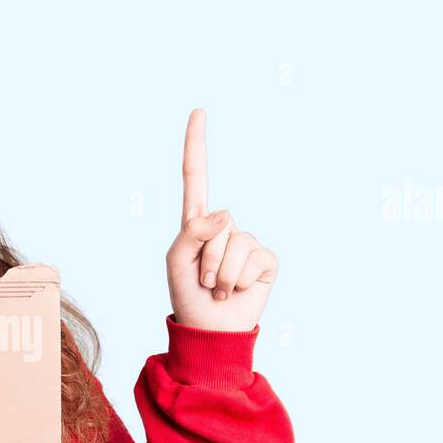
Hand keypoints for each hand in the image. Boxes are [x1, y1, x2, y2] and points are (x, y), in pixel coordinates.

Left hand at [166, 109, 277, 331]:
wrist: (211, 331)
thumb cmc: (189, 297)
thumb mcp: (176, 263)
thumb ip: (191, 233)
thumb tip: (225, 215)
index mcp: (197, 223)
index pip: (196, 177)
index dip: (196, 145)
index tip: (198, 112)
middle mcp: (224, 228)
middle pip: (217, 224)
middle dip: (207, 259)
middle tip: (204, 281)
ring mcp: (247, 242)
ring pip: (234, 244)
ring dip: (221, 275)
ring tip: (218, 288)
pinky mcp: (265, 260)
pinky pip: (251, 260)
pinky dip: (238, 281)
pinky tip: (236, 291)